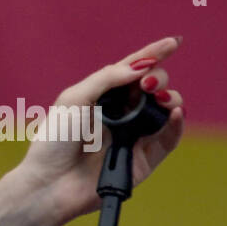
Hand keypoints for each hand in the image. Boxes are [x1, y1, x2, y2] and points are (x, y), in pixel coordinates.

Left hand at [14, 36, 185, 222]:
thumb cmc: (54, 141)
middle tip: (147, 84)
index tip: (172, 42)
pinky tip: (174, 113)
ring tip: (158, 97)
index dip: (153, 55)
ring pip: (165, 110)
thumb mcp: (74, 99)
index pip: (133, 71)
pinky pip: (169, 139)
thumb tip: (142, 66)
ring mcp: (133, 136)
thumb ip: (107, 79)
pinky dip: (177, 124)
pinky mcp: (143, 160)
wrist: (49, 183)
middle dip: (157, 78)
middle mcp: (120, 115)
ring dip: (169, 98)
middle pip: (153, 87)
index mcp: (102, 97)